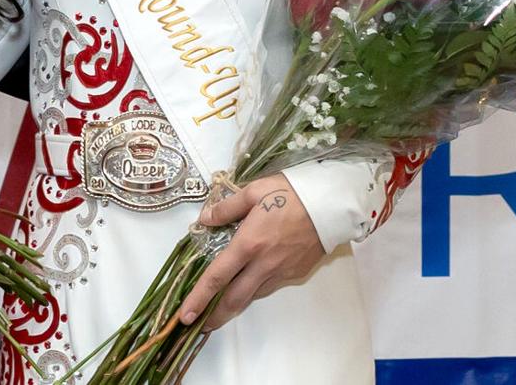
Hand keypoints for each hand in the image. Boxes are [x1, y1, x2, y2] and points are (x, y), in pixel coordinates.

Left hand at [179, 174, 325, 330]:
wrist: (330, 205)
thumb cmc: (290, 194)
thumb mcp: (253, 191)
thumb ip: (226, 207)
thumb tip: (205, 219)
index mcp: (248, 244)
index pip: (217, 277)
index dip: (198, 298)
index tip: (185, 315)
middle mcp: (263, 265)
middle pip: (234, 299)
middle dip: (214, 316)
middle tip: (199, 324)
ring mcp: (281, 272)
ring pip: (252, 295)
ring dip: (234, 305)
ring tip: (219, 307)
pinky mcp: (295, 274)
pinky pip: (269, 286)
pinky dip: (255, 290)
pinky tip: (249, 284)